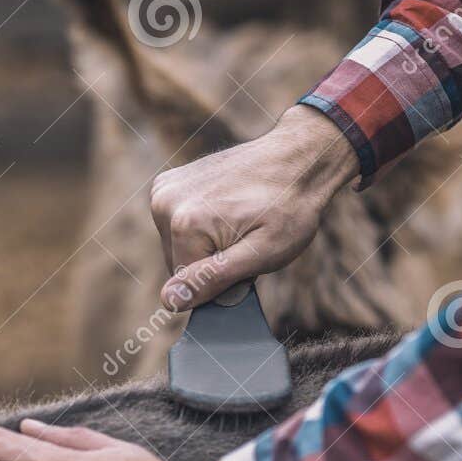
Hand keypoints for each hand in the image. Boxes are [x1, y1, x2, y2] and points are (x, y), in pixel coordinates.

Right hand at [149, 104, 359, 310]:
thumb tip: (168, 300)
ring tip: (239, 222)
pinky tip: (226, 210)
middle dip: (211, 263)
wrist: (298, 160)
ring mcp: (164, 190)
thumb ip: (213, 279)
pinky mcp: (168, 184)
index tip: (247, 256)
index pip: (186, 286)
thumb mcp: (261, 254)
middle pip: (178, 265)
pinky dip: (202, 227)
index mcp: (184, 224)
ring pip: (178, 247)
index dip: (220, 281)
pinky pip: (177, 226)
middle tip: (246, 240)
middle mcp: (165, 203)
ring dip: (207, 245)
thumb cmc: (289, 208)